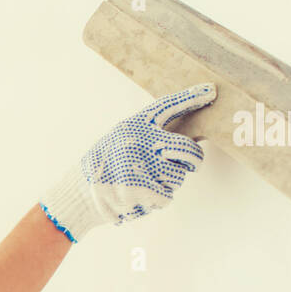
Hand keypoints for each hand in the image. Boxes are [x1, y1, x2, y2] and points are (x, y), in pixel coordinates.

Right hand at [38, 83, 215, 241]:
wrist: (79, 194)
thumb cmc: (105, 166)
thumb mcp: (122, 138)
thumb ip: (151, 135)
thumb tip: (189, 138)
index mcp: (136, 125)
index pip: (169, 106)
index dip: (192, 98)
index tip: (211, 91)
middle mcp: (140, 141)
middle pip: (188, 149)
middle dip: (192, 161)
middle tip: (186, 165)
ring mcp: (142, 165)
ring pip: (179, 176)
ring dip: (167, 183)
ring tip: (144, 182)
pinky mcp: (142, 189)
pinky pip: (167, 196)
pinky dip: (157, 200)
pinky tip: (140, 195)